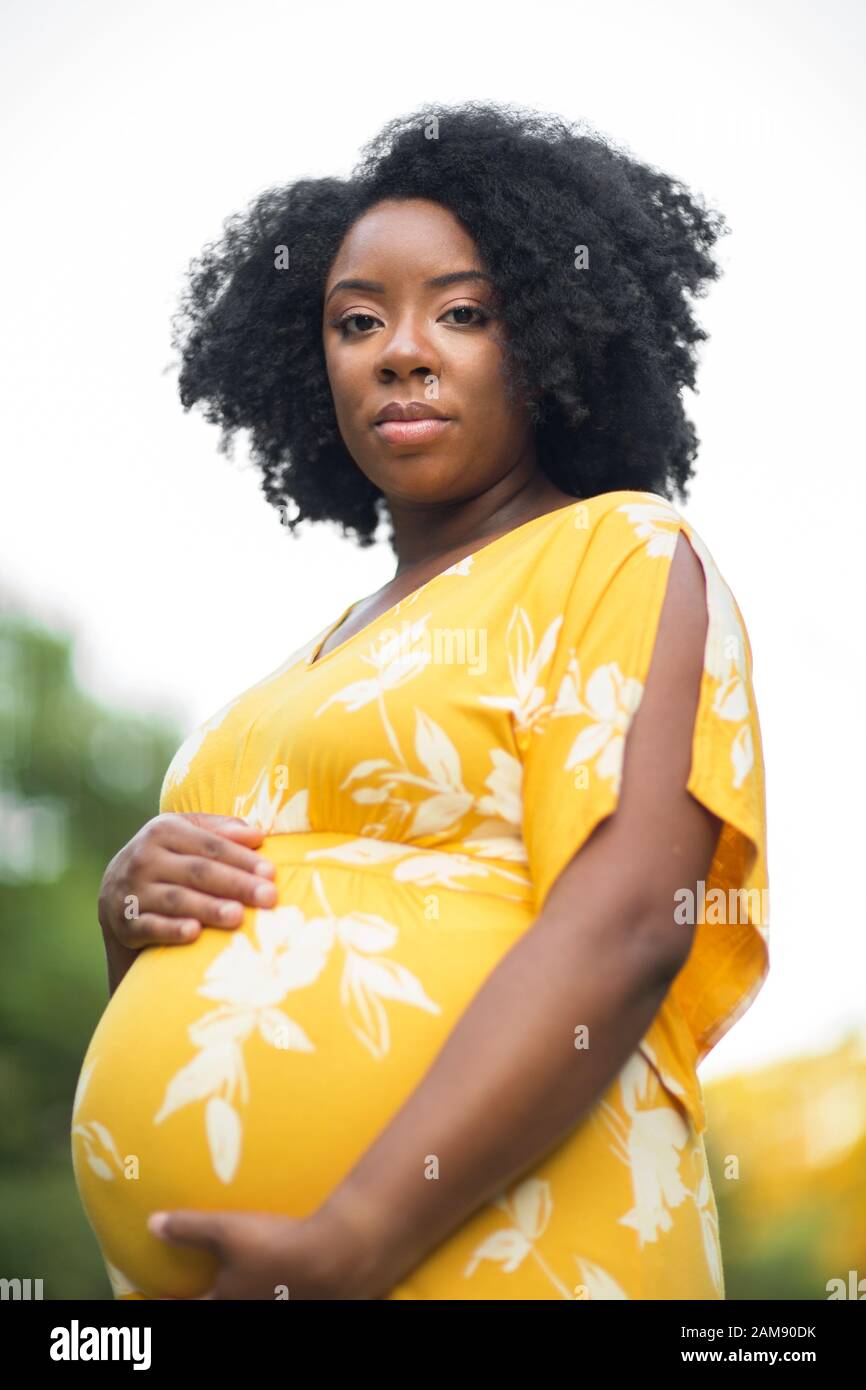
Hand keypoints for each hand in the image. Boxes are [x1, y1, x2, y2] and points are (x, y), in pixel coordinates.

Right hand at [98, 813, 278, 955]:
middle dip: (236, 884)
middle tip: (269, 897)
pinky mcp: (124, 922)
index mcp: (163, 830)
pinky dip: (171, 930)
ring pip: (177, 899)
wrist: (115, 895)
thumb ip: (220, 831)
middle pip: (198, 871)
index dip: (242, 858)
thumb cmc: (167, 861)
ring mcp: (131, 891)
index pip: (211, 845)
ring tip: (238, 916)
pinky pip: (150, 926)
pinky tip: (195, 933)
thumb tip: (256, 835)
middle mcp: (144, 858)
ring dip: (209, 908)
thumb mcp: (186, 835)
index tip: (271, 873)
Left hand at [146, 1205, 386, 1299]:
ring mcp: (279, 1305)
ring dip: (249, 1290)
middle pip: (226, 1305)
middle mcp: (251, 1309)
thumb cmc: (274, 1247)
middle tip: (211, 1284)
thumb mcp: (226, 1230)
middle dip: (216, 1296)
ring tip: (251, 1276)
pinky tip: (290, 1269)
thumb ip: (189, 1228)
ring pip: (257, 1299)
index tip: (161, 1296)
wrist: (336, 1258)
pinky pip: (286, 1294)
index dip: (174, 1301)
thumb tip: (152, 1224)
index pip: (192, 1306)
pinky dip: (279, 1287)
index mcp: (227, 1299)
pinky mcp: (306, 1298)